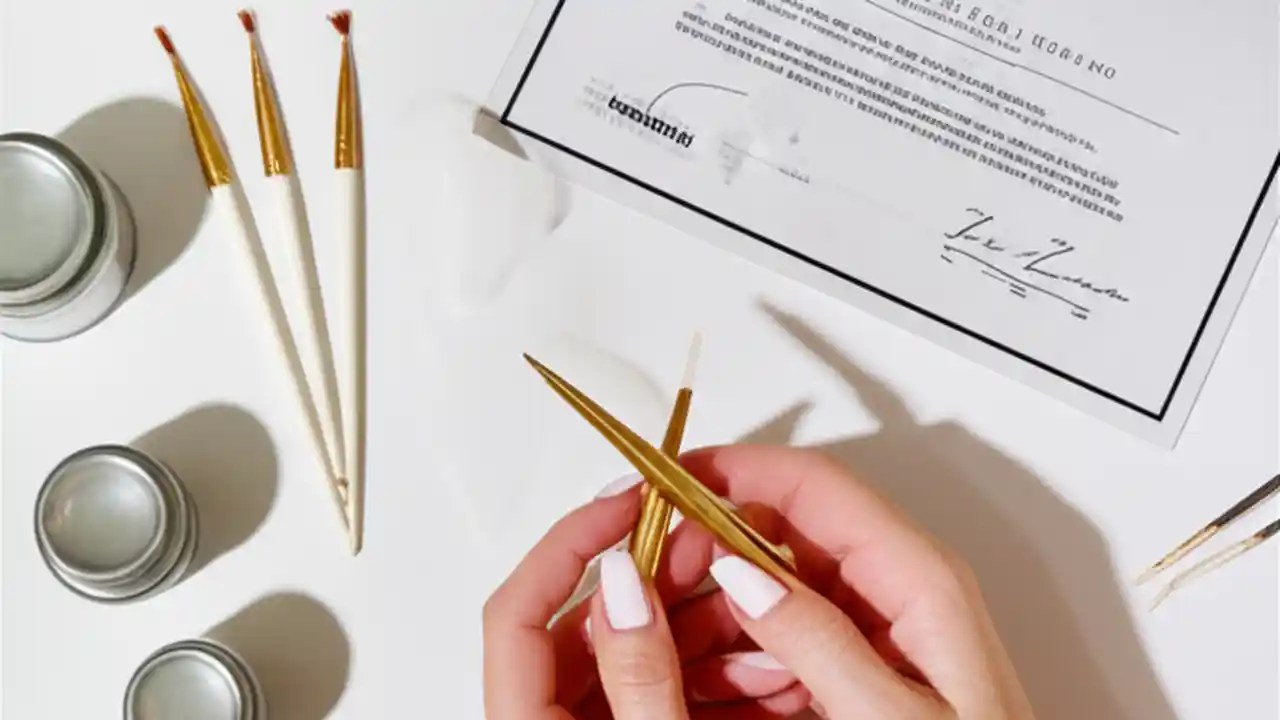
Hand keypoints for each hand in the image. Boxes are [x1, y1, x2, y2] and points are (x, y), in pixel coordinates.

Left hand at [483, 473, 809, 718]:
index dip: (570, 543)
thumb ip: (638, 675)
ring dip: (713, 633)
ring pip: (647, 658)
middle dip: (671, 585)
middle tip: (719, 545)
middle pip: (596, 626)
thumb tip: (626, 584)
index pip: (517, 611)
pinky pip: (676, 696)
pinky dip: (724, 681)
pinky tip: (777, 671)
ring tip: (767, 616)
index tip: (630, 501)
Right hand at [683, 445, 1035, 718]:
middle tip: (660, 579)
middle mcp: (899, 584)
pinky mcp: (865, 658)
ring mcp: (880, 620)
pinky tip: (721, 685)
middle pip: (787, 526)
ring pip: (778, 582)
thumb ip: (816, 642)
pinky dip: (745, 651)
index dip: (735, 471)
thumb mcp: (890, 716)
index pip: (814, 484)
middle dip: (714, 546)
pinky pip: (789, 631)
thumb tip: (742, 573)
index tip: (670, 482)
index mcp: (917, 578)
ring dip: (722, 609)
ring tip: (681, 649)